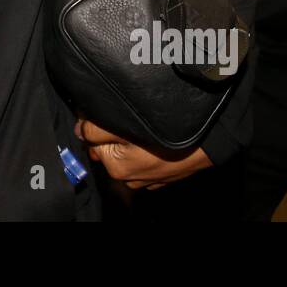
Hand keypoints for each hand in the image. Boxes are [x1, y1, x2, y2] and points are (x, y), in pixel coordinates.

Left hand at [75, 118, 211, 189]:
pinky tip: (151, 140)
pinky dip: (141, 150)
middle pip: (105, 146)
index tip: (100, 106)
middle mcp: (126, 177)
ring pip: (123, 153)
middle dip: (109, 132)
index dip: (92, 120)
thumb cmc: (167, 135)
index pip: (90, 137)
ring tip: (141, 127)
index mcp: (115, 166)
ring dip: (126, 141)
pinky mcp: (158, 177)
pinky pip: (141, 161)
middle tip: (126, 117)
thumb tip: (79, 129)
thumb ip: (97, 129)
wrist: (207, 143)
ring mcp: (144, 179)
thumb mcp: (127, 127)